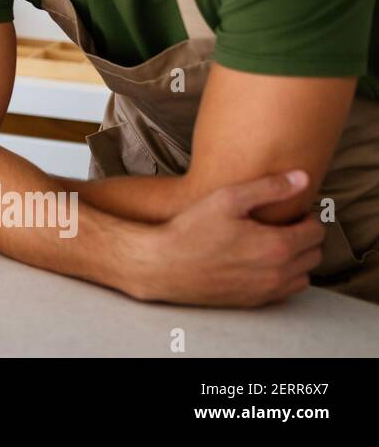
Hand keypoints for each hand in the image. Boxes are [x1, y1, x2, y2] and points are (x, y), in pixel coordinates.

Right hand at [131, 170, 324, 306]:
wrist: (163, 265)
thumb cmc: (191, 230)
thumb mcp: (228, 198)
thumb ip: (270, 187)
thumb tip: (302, 178)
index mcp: (276, 246)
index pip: (316, 231)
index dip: (306, 217)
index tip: (290, 211)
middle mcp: (277, 273)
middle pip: (314, 254)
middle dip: (305, 237)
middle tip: (284, 225)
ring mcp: (266, 291)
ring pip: (304, 276)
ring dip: (297, 260)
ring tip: (274, 244)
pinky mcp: (253, 302)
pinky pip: (285, 292)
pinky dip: (283, 277)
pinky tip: (261, 262)